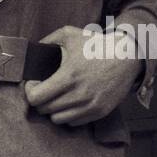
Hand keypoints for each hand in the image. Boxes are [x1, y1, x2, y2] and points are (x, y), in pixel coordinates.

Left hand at [23, 25, 140, 125]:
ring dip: (53, 109)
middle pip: (44, 110)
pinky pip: (74, 122)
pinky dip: (68, 115)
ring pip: (58, 119)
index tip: (33, 83)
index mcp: (68, 76)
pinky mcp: (99, 112)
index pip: (36, 98)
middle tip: (44, 89)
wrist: (127, 57)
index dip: (30, 91)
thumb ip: (48, 40)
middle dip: (40, 99)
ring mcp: (89, 106)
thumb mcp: (69, 34)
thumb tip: (34, 49)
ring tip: (56, 97)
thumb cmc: (96, 45)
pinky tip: (70, 102)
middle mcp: (78, 95)